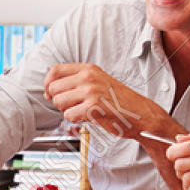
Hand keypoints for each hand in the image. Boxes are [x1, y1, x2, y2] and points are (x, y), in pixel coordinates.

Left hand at [44, 63, 158, 139]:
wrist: (141, 114)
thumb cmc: (120, 101)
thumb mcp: (99, 82)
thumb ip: (78, 81)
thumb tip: (51, 89)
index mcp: (89, 69)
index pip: (55, 70)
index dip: (48, 83)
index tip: (49, 93)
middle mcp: (88, 77)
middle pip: (54, 88)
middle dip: (58, 101)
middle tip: (72, 106)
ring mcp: (90, 91)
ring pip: (59, 102)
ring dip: (66, 111)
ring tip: (81, 111)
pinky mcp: (93, 107)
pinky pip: (69, 115)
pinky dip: (75, 120)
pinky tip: (88, 118)